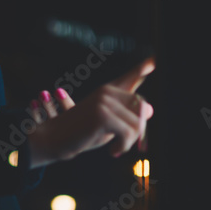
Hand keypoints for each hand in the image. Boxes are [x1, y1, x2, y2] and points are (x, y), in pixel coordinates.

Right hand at [27, 58, 155, 168]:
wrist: (55, 139)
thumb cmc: (83, 133)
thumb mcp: (110, 124)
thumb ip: (129, 116)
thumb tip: (150, 109)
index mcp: (109, 91)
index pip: (132, 76)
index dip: (145, 67)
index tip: (155, 59)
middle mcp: (107, 91)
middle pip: (142, 108)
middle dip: (138, 131)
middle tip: (123, 143)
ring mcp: (104, 101)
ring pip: (138, 124)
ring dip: (129, 142)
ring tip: (115, 147)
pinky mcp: (102, 114)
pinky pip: (129, 134)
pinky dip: (123, 147)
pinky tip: (112, 151)